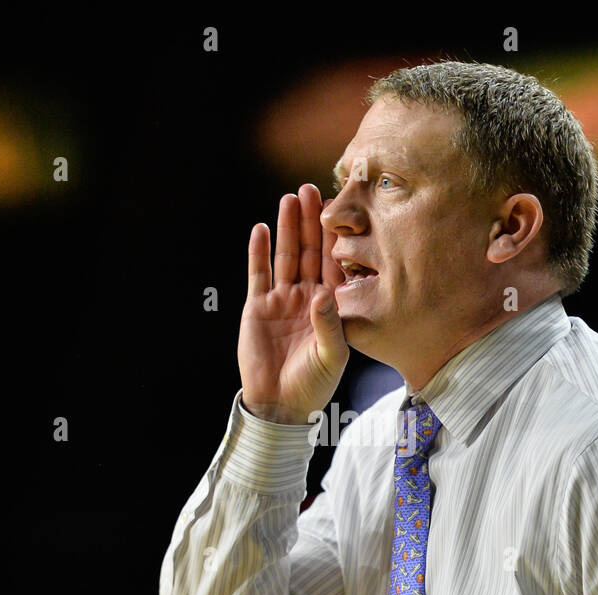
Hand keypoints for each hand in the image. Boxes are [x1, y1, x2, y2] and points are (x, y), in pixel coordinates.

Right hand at [237, 184, 348, 424]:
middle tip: (311, 189)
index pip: (333, 264)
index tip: (339, 209)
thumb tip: (322, 294)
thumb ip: (329, 324)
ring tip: (289, 199)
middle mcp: (307, 296)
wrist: (280, 404)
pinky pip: (258, 274)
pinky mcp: (258, 306)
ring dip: (287, 228)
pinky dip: (259, 252)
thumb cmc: (314, 383)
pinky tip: (261, 229)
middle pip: (309, 251)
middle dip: (310, 221)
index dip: (334, 237)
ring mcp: (282, 299)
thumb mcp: (332, 355)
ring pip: (285, 256)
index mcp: (330, 305)